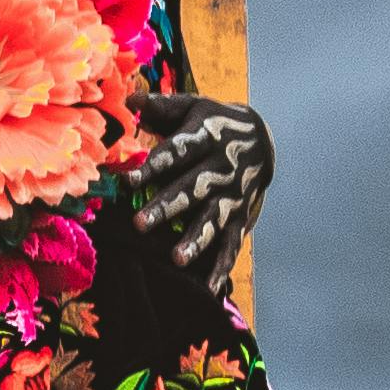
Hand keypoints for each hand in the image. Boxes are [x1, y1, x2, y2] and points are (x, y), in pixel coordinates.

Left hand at [122, 103, 272, 275]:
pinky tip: (209, 289)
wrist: (261, 138)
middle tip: (138, 225)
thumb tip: (130, 100)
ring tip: (176, 259)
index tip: (128, 180)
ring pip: (213, 219)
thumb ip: (161, 107)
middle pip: (190, 189)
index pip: (176, 152)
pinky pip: (232, 243)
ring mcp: (232, 195)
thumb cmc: (212, 122)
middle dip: (165, 207)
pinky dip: (222, 267)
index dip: (152, 166)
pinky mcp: (240, 216)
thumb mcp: (191, 107)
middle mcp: (220, 168)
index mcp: (204, 137)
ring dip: (195, 240)